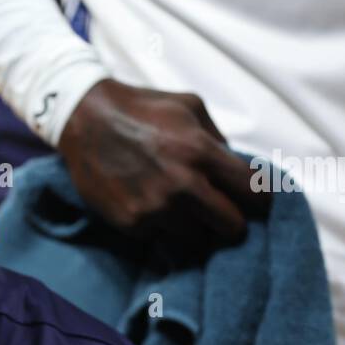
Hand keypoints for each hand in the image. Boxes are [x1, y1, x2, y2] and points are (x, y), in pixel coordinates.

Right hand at [58, 80, 268, 257]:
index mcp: (201, 152)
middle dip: (232, 221)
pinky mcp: (132, 223)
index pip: (254, 193)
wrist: (83, 120)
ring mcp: (155, 209)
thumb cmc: (141, 108)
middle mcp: (181, 185)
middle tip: (222, 212)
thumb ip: (217, 139)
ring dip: (196, 226)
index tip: (255, 202)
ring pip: (198, 238)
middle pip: (232, 227)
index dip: (261, 200)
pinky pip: (162, 237)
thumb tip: (237, 168)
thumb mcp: (189, 106)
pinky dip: (163, 227)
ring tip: (183, 208)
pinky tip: (152, 205)